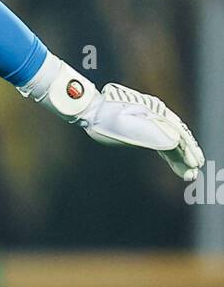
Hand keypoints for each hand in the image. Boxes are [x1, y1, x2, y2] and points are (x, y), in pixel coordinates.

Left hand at [80, 83, 204, 182]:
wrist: (91, 111)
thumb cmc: (105, 119)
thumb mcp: (126, 127)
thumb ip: (150, 133)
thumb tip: (175, 141)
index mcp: (157, 115)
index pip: (178, 135)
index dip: (187, 151)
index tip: (194, 165)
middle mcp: (158, 118)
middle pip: (178, 139)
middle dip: (187, 158)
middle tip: (193, 175)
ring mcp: (152, 124)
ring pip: (172, 143)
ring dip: (181, 159)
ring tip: (189, 175)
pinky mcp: (145, 130)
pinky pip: (163, 144)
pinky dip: (171, 156)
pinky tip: (177, 165)